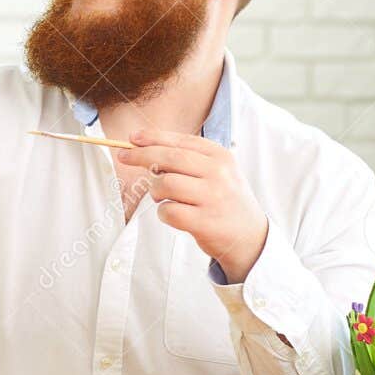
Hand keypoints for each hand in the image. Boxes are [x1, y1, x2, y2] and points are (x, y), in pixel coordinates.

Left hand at [117, 129, 268, 280]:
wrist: (250, 237)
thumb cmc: (224, 200)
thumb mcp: (216, 172)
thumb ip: (187, 159)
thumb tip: (145, 147)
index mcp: (220, 156)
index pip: (180, 141)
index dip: (153, 138)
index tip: (133, 138)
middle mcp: (218, 173)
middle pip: (169, 158)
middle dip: (141, 155)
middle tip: (124, 157)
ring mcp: (212, 197)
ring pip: (165, 184)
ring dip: (155, 191)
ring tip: (162, 197)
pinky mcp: (204, 222)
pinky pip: (168, 211)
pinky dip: (163, 213)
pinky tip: (173, 214)